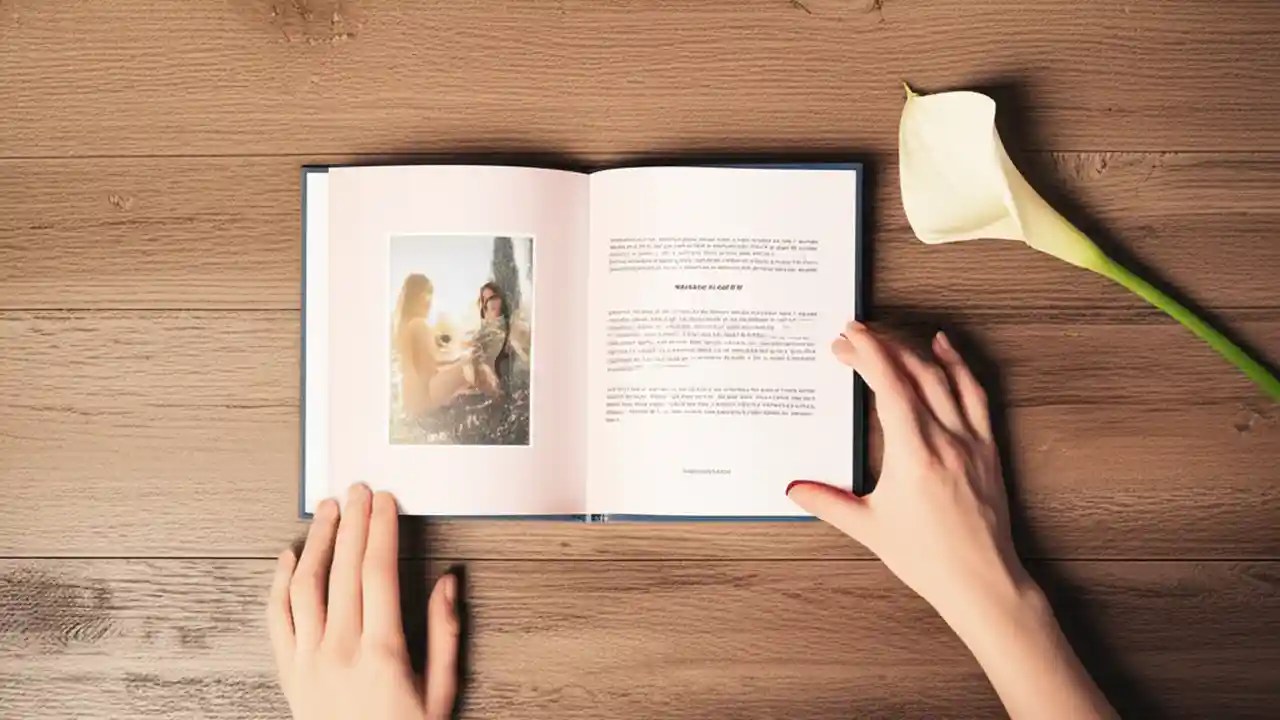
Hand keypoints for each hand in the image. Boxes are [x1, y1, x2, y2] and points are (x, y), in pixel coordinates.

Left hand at [267, 485, 459, 719]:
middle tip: (359, 490)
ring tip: (329, 510)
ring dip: (319, 541)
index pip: (378, 573)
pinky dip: (280, 582)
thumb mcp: (441, 693)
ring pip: (307, 585)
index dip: (381, 530)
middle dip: (353, 522)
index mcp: (383, 653)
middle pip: (344, 569)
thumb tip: (448, 584)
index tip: (385, 502)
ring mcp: (308, 660)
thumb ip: (445, 634)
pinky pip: (277, 617)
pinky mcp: (289, 671)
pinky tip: (289, 556)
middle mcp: (340, 650)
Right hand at [788, 322, 1114, 718]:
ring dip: (913, 350)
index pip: (889, 386)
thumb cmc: (927, 558)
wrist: (981, 580)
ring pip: (943, 378)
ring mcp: (970, 441)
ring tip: (887, 336)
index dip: (868, 355)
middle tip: (852, 338)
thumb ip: (829, 502)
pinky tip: (944, 348)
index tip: (848, 337)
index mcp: (913, 455)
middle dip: (881, 347)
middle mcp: (945, 440)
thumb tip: (793, 490)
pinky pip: (975, 394)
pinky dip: (958, 366)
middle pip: (914, 373)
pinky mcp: (987, 448)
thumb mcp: (869, 529)